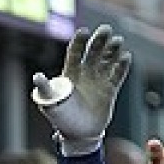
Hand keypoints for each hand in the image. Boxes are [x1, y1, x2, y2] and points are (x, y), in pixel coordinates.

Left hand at [32, 25, 131, 154]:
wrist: (78, 135)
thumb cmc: (61, 118)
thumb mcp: (50, 103)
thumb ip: (45, 89)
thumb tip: (37, 76)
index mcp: (70, 74)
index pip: (75, 53)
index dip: (79, 42)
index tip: (84, 31)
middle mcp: (85, 74)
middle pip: (93, 53)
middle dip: (99, 41)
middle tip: (106, 29)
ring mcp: (98, 81)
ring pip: (107, 60)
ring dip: (112, 50)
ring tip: (118, 40)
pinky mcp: (110, 90)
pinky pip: (117, 75)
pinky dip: (121, 66)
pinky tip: (125, 57)